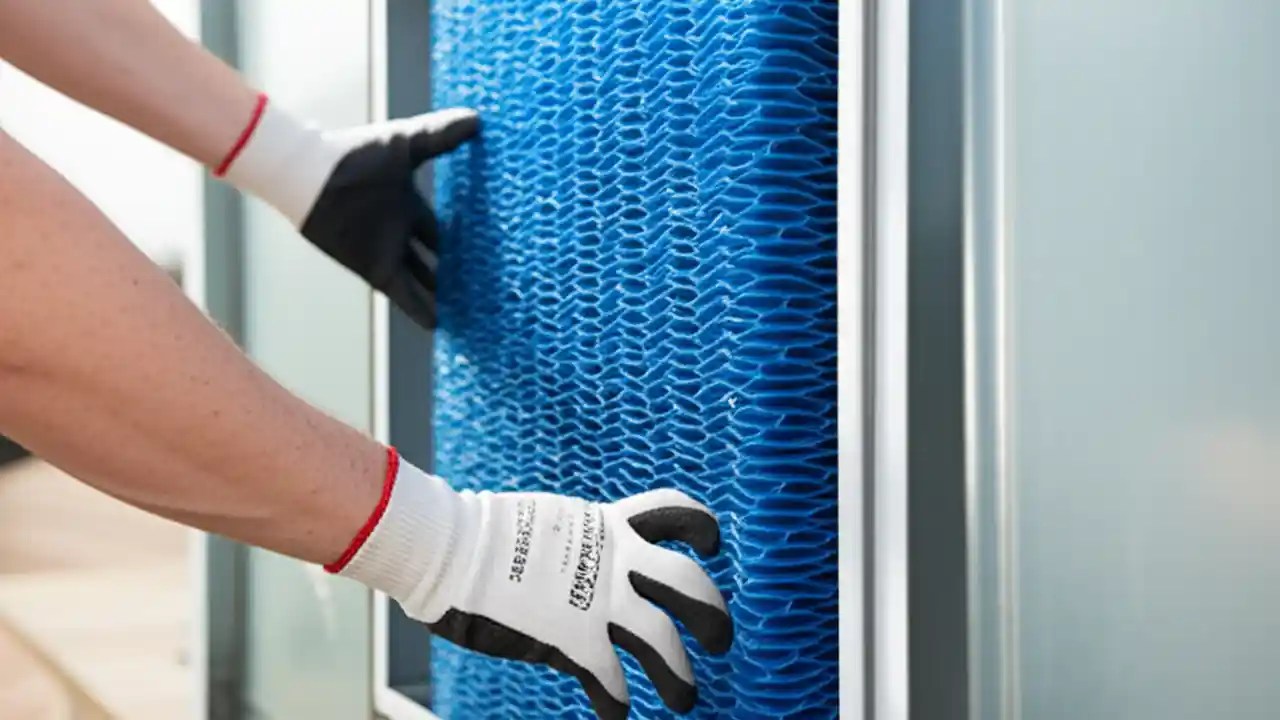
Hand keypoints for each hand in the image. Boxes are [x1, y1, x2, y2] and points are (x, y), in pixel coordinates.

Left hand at [220, 97, 479, 330]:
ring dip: (442, 297)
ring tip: (472, 314)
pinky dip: (420, 310)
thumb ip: (440, 135)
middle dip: (455, 273)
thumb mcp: (404, 143)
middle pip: (434, 259)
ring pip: (423, 281)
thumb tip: (478, 118)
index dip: (463, 242)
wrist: (310, 173)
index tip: (487, 253)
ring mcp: (388, 252)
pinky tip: (439, 326)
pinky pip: (403, 296)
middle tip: (486, 289)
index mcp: (409, 205)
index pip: (442, 230)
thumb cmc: (353, 154)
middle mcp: (400, 232)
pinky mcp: (375, 269)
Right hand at [420, 488, 733, 718]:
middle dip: (713, 614)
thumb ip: (579, 542)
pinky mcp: (573, 640)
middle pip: (688, 582)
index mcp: (607, 524)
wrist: (450, 547)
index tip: (711, 546)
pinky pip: (611, 682)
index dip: (701, 528)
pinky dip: (618, 702)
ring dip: (681, 675)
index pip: (672, 513)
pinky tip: (617, 712)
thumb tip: (584, 562)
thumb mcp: (549, 521)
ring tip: (686, 699)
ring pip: (662, 639)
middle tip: (720, 639)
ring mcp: (596, 601)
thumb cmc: (483, 533)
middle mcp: (613, 560)